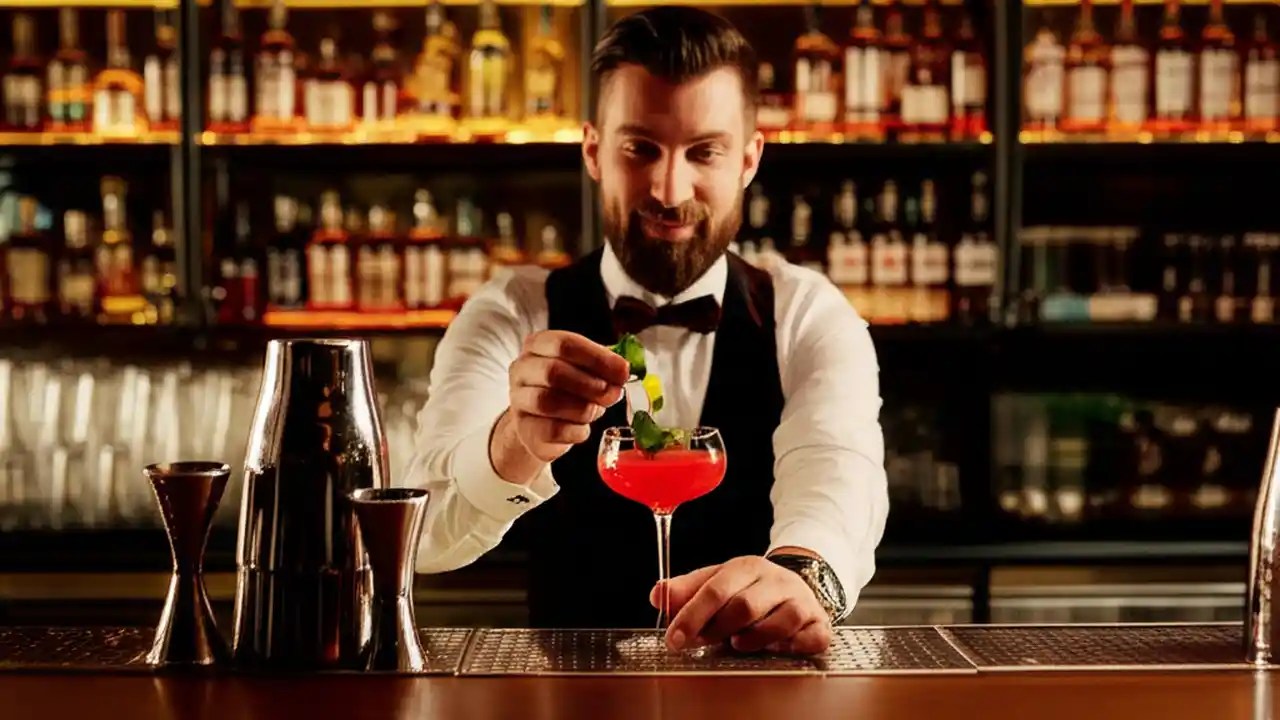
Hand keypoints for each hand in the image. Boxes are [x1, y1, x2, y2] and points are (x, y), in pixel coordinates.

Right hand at [497, 331, 629, 474]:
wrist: (541, 421)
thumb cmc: (568, 388)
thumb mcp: (586, 369)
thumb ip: (604, 367)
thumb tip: (622, 371)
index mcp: (537, 345)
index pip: (564, 344)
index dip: (598, 358)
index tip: (622, 372)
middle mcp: (521, 369)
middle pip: (553, 372)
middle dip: (590, 385)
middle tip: (612, 395)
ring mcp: (518, 400)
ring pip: (548, 401)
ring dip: (583, 408)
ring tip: (596, 411)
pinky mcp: (524, 430)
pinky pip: (552, 430)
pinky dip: (576, 431)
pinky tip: (583, 428)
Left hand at [653, 556, 832, 655]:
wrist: (796, 585)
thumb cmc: (749, 589)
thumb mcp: (716, 582)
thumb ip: (685, 590)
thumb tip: (658, 596)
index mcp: (746, 567)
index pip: (715, 590)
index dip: (692, 616)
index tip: (675, 639)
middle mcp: (775, 580)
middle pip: (744, 607)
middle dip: (719, 630)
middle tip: (707, 641)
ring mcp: (800, 601)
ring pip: (777, 624)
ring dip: (753, 641)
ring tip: (739, 642)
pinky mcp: (819, 622)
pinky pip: (808, 639)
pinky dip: (789, 648)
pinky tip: (775, 647)